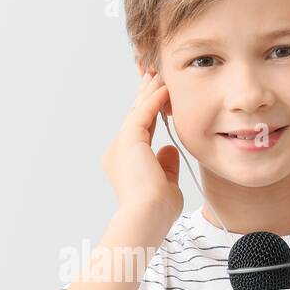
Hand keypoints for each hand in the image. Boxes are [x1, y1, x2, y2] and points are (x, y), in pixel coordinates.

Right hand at [101, 68, 182, 226]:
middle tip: (154, 74)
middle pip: (135, 114)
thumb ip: (166, 165)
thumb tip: (169, 149)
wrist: (148, 215)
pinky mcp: (129, 140)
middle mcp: (119, 150)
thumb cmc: (157, 209)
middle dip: (146, 94)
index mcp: (126, 161)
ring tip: (160, 73)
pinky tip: (165, 88)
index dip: (150, 111)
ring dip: (150, 91)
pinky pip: (143, 113)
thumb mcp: (166, 183)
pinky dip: (154, 99)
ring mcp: (122, 144)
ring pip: (138, 110)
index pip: (140, 129)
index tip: (159, 96)